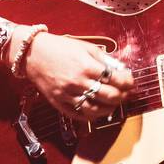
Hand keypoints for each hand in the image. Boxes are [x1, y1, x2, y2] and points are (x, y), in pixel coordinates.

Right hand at [20, 33, 135, 121]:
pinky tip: (97, 110)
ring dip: (109, 109)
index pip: (116, 79)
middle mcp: (78, 82)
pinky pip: (78, 115)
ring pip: (95, 110)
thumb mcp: (86, 47)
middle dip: (122, 96)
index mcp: (87, 66)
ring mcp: (68, 94)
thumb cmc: (60, 48)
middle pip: (109, 96)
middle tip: (124, 93)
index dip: (128, 82)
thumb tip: (120, 69)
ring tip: (113, 104)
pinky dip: (91, 115)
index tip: (130, 81)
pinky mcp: (58, 102)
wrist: (33, 53)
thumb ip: (104, 59)